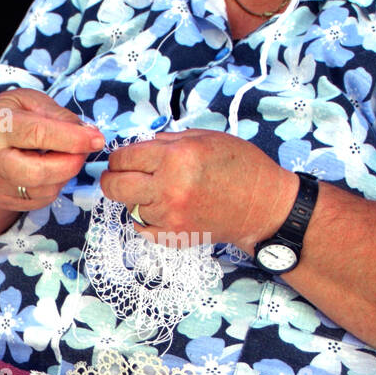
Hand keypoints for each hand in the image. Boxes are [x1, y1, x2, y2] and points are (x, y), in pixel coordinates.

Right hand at [0, 89, 103, 211]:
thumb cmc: (7, 118)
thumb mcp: (27, 101)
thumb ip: (56, 113)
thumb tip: (87, 133)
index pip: (37, 134)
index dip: (72, 138)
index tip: (97, 139)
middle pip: (37, 172)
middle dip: (70, 163)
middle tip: (84, 152)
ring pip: (43, 190)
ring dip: (66, 174)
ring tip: (66, 156)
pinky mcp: (6, 201)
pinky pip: (42, 200)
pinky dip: (56, 185)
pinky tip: (53, 169)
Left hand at [100, 129, 298, 251]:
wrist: (262, 206)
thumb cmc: (239, 166)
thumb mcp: (204, 138)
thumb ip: (166, 141)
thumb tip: (137, 148)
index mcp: (175, 158)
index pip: (123, 158)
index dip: (119, 157)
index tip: (124, 159)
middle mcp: (169, 188)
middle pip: (114, 186)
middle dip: (113, 179)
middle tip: (122, 176)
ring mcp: (170, 216)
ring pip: (129, 206)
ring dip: (136, 198)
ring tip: (157, 190)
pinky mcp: (174, 236)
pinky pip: (142, 227)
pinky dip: (146, 218)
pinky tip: (162, 208)